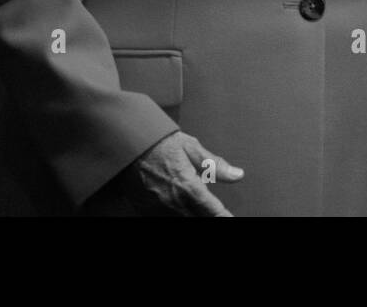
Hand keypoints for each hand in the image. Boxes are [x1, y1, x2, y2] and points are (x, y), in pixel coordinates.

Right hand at [122, 130, 242, 215]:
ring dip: (194, 216)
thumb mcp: (191, 148)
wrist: (128, 144)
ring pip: (182, 221)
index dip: (225, 217)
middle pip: (199, 220)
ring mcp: (158, 209)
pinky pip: (163, 219)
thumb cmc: (161, 143)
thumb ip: (215, 165)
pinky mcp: (146, 211)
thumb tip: (238, 175)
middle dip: (209, 217)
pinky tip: (182, 210)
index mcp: (188, 187)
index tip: (231, 218)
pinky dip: (176, 216)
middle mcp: (174, 203)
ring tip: (199, 210)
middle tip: (216, 212)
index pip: (214, 211)